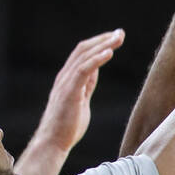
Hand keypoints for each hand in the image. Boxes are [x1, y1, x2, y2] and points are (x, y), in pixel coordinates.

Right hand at [33, 31, 124, 153]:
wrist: (53, 142)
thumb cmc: (67, 126)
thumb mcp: (81, 100)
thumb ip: (86, 85)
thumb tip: (94, 71)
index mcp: (69, 78)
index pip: (83, 54)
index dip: (99, 44)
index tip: (115, 38)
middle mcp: (65, 76)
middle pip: (84, 49)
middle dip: (103, 39)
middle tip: (120, 33)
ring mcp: (66, 82)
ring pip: (84, 56)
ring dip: (103, 45)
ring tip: (118, 38)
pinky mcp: (70, 91)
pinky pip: (84, 70)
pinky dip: (97, 59)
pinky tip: (109, 52)